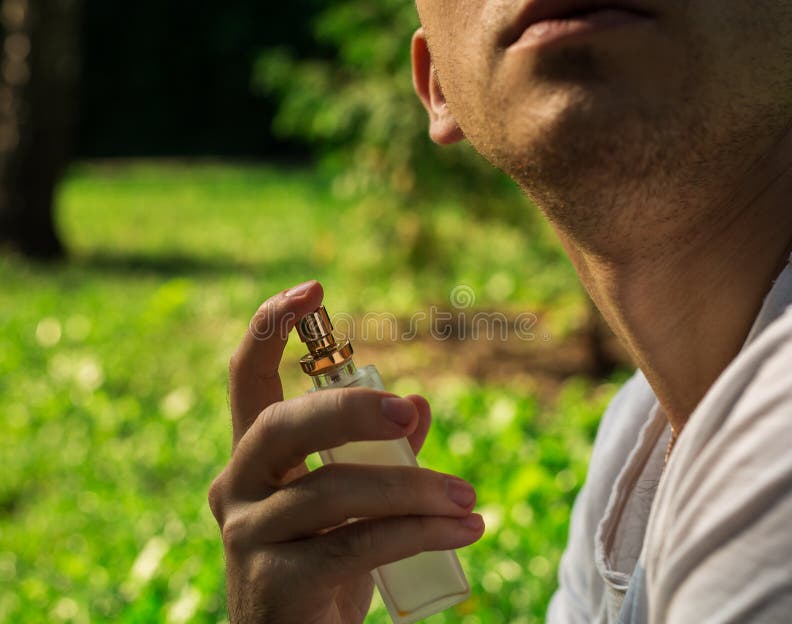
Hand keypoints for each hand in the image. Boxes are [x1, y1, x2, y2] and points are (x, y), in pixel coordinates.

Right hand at [208, 281, 483, 623]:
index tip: (315, 289)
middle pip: (283, 426)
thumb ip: (383, 456)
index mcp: (252, 459)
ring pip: (333, 490)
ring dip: (412, 489)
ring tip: (468, 498)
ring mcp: (247, 536)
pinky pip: (357, 543)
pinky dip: (418, 532)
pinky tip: (466, 530)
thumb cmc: (324, 569)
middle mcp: (235, 488)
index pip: (245, 379)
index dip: (270, 327)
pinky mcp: (274, 584)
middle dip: (349, 409)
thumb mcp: (352, 506)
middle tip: (409, 415)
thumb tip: (422, 404)